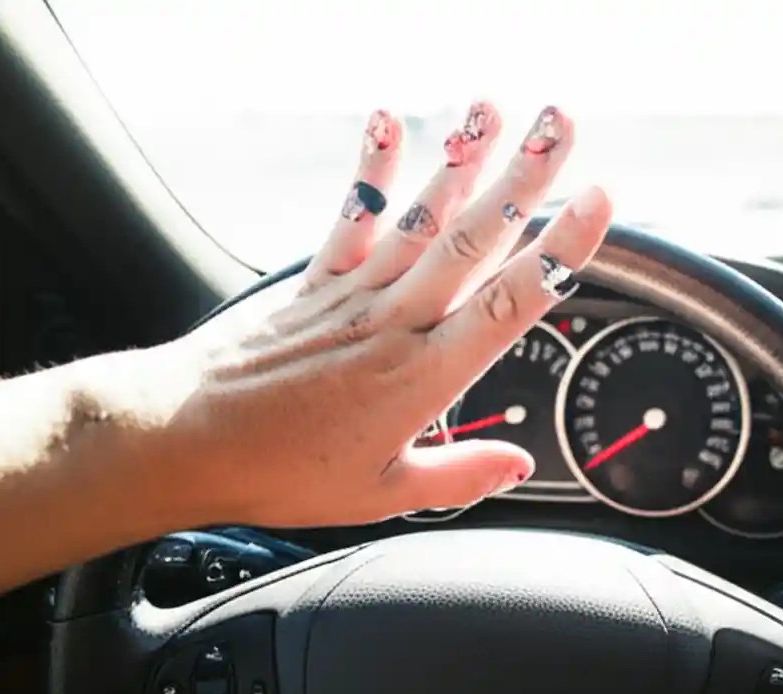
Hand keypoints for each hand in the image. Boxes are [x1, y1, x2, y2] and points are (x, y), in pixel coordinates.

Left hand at [160, 104, 610, 527]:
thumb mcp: (382, 495)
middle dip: (523, 178)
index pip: (507, 305)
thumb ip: (459, 476)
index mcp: (422, 377)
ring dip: (463, 161)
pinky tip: (390, 122)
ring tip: (494, 108)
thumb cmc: (282, 473)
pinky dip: (372, 170)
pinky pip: (354, 216)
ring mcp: (354, 294)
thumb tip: (518, 464)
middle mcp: (395, 322)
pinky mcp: (316, 280)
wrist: (185, 438)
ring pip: (423, 218)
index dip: (557, 252)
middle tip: (560, 123)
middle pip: (472, 240)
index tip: (596, 205)